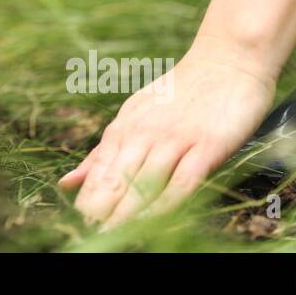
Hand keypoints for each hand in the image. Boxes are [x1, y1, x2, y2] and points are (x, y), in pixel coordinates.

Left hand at [58, 39, 276, 227]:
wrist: (228, 59)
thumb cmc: (182, 93)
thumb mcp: (134, 116)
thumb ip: (103, 154)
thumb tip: (66, 183)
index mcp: (125, 127)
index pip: (99, 170)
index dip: (89, 199)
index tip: (78, 223)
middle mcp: (145, 133)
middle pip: (117, 178)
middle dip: (102, 209)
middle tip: (90, 234)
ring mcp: (176, 139)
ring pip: (145, 181)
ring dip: (128, 211)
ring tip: (112, 234)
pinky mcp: (207, 145)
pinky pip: (184, 179)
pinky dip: (167, 201)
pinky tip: (154, 220)